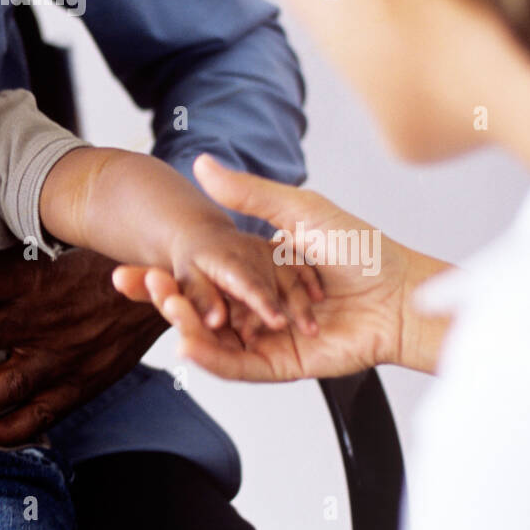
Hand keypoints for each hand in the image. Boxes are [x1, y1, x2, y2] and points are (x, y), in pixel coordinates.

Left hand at [0, 245, 165, 445]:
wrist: (173, 278)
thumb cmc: (105, 251)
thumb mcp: (62, 234)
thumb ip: (12, 242)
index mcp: (36, 277)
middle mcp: (45, 319)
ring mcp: (65, 357)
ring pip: (1, 385)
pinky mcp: (83, 383)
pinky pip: (41, 414)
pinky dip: (7, 429)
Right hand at [113, 154, 451, 380]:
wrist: (401, 294)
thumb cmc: (360, 251)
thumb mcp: (298, 210)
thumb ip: (249, 194)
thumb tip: (203, 163)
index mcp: (253, 273)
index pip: (196, 276)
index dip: (162, 274)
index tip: (128, 265)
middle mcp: (254, 307)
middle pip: (196, 308)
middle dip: (160, 296)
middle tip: (133, 281)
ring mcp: (265, 337)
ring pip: (211, 338)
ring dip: (182, 324)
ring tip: (165, 303)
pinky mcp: (280, 365)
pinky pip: (238, 366)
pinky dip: (211, 359)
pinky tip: (188, 345)